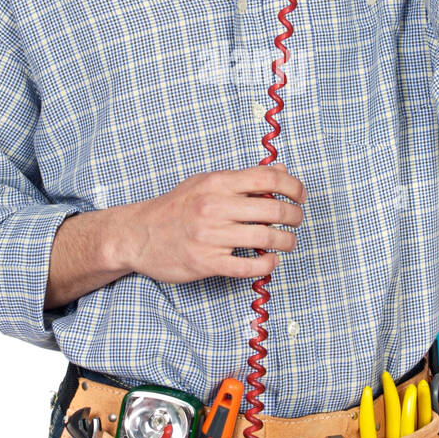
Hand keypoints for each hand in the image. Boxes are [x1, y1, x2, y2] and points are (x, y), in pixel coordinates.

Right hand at [125, 164, 306, 283]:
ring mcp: (210, 236)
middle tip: (297, 221)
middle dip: (294, 217)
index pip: (268, 178)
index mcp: (216, 183)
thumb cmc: (175, 208)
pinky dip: (267, 265)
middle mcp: (214, 207)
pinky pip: (248, 266)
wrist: (138, 235)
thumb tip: (281, 171)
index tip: (300, 195)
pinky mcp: (206, 263)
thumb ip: (243, 179)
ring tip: (288, 242)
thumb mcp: (205, 184)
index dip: (293, 186)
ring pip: (266, 239)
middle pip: (273, 209)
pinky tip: (270, 261)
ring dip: (286, 242)